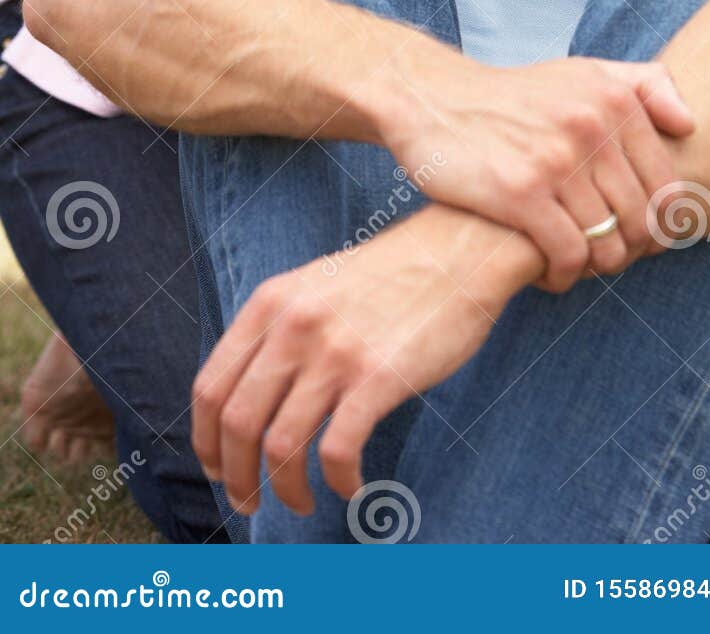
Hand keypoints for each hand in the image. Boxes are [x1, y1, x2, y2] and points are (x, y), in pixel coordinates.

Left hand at [191, 204, 535, 518]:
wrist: (459, 249)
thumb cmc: (393, 274)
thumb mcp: (316, 285)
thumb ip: (278, 329)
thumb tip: (249, 396)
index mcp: (271, 303)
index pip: (210, 387)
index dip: (206, 441)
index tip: (218, 468)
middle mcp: (293, 326)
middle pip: (238, 424)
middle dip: (236, 476)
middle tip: (250, 501)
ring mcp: (334, 352)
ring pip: (281, 446)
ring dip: (285, 489)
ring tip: (300, 503)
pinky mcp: (377, 377)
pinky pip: (338, 451)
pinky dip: (338, 482)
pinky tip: (351, 487)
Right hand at [382, 55, 694, 292]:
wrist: (432, 100)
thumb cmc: (515, 96)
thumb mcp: (581, 72)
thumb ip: (642, 85)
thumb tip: (689, 124)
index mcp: (614, 99)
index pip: (669, 186)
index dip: (659, 226)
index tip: (636, 238)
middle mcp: (592, 125)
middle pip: (642, 220)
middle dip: (628, 251)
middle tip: (605, 258)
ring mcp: (557, 160)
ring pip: (608, 243)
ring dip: (596, 267)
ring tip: (577, 265)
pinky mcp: (521, 193)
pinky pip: (569, 255)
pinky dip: (565, 275)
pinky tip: (549, 272)